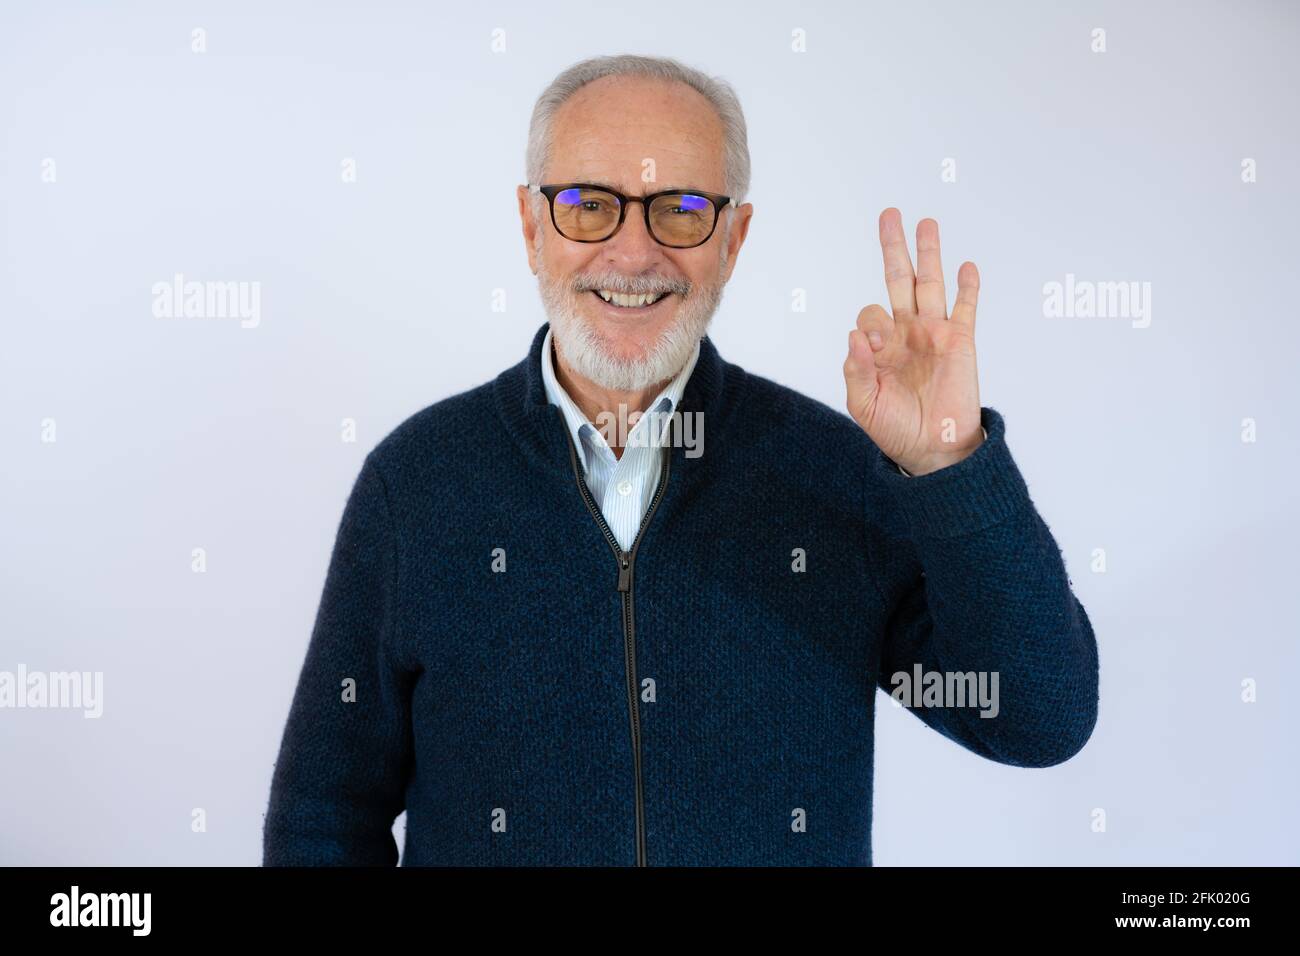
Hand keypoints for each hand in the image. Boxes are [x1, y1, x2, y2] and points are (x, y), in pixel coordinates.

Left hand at [843, 209, 982, 475]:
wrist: (933, 449)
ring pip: (931, 284)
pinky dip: (968, 287)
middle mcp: (906, 333)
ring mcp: (934, 334)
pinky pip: (966, 309)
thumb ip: (855, 369)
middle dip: (894, 248)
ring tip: (926, 223)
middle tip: (890, 215)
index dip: (869, 328)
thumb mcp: (863, 403)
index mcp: (880, 346)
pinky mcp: (962, 343)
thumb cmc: (895, 428)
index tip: (875, 350)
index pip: (869, 317)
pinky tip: (966, 266)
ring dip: (929, 253)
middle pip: (899, 281)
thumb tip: (855, 335)